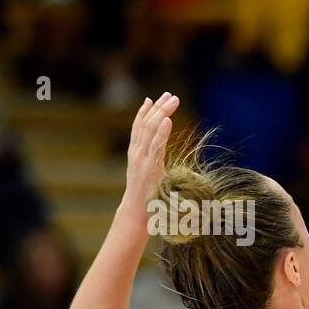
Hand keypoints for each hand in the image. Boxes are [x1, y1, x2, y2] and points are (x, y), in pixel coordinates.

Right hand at [121, 92, 179, 211]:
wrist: (136, 213)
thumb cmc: (146, 198)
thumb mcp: (150, 177)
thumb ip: (154, 165)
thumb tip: (163, 162)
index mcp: (136, 153)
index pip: (138, 127)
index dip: (144, 112)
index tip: (153, 99)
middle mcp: (137, 153)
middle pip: (146, 123)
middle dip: (159, 108)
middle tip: (170, 95)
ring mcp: (142, 159)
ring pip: (150, 130)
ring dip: (162, 113)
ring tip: (172, 100)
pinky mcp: (150, 167)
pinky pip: (156, 146)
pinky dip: (161, 131)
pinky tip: (167, 120)